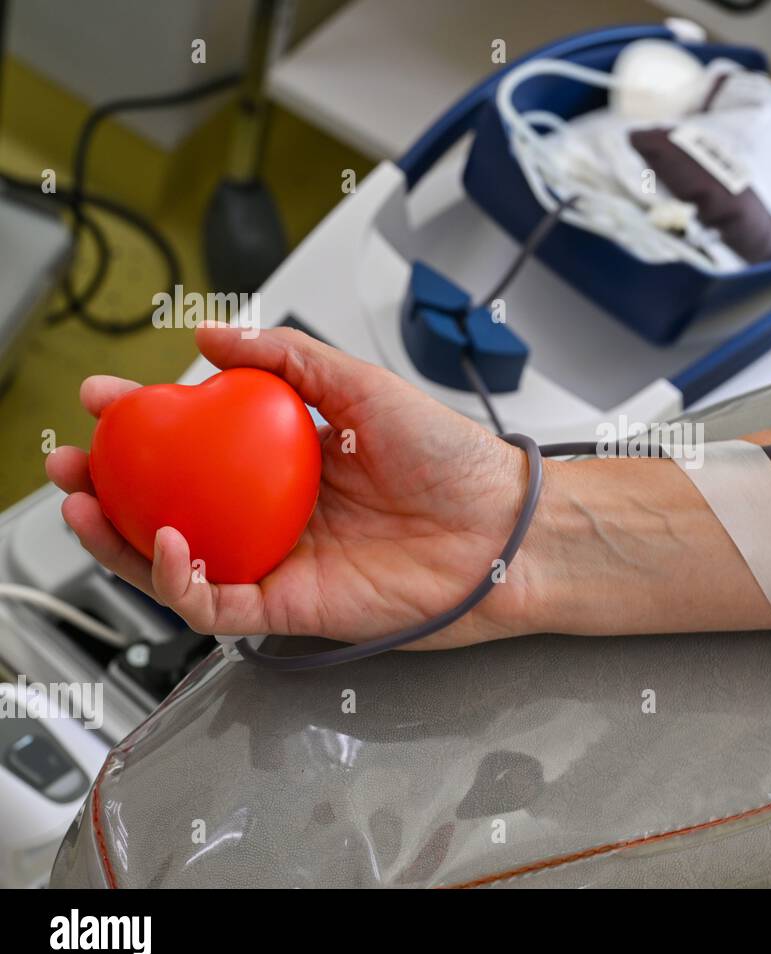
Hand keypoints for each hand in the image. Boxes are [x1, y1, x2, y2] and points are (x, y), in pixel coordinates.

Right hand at [46, 324, 541, 648]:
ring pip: (183, 560)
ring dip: (123, 539)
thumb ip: (288, 357)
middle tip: (73, 463)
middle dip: (113, 486)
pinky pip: (219, 603)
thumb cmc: (454, 458)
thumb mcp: (363, 384)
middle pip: (178, 504)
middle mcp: (282, 511)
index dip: (147, 422)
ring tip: (85, 507)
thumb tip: (209, 335)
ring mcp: (286, 560)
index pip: (199, 442)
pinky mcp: (295, 606)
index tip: (108, 397)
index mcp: (292, 458)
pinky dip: (180, 581)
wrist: (503, 526)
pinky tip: (166, 544)